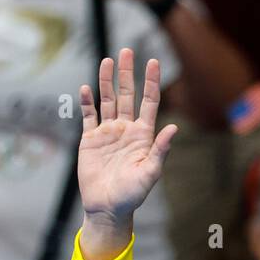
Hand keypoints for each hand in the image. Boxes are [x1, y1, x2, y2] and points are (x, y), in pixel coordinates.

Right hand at [77, 49, 177, 258]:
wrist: (107, 208)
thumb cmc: (132, 195)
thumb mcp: (149, 173)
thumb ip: (160, 150)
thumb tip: (173, 128)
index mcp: (142, 136)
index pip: (149, 103)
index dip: (151, 82)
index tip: (153, 61)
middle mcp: (125, 130)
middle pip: (126, 95)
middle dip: (127, 74)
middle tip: (127, 51)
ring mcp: (107, 133)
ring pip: (107, 100)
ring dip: (107, 81)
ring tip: (108, 60)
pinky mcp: (90, 140)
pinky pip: (88, 116)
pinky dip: (87, 102)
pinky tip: (86, 88)